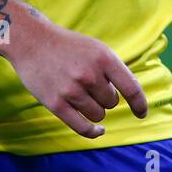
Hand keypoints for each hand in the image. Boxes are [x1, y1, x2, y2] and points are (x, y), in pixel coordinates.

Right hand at [4, 15, 148, 138]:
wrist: (30, 40)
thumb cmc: (67, 46)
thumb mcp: (95, 48)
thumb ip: (113, 70)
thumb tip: (132, 98)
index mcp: (103, 57)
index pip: (131, 88)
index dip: (140, 104)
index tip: (141, 113)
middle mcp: (89, 74)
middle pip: (112, 103)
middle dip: (104, 97)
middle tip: (88, 83)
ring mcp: (71, 90)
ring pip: (98, 114)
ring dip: (94, 109)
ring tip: (80, 93)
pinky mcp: (55, 103)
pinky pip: (82, 127)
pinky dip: (93, 131)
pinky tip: (98, 130)